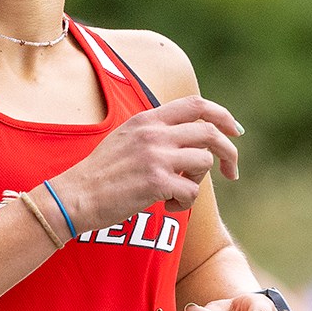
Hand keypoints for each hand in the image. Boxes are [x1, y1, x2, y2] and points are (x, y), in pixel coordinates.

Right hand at [53, 95, 240, 228]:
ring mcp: (156, 157)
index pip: (197, 104)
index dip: (222, 116)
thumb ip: (155, 131)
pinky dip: (185, 203)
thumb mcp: (126, 137)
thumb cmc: (101, 172)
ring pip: (204, 162)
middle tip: (231, 172)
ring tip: (179, 191)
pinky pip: (192, 192)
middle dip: (229, 153)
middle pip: (210, 133)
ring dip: (199, 181)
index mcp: (148, 119)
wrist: (76, 195)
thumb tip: (191, 137)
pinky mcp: (157, 183)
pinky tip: (168, 206)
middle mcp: (154, 133)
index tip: (235, 131)